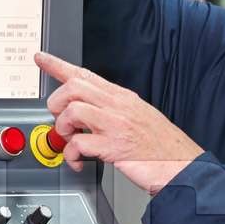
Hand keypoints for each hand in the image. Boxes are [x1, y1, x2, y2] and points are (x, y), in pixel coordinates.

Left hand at [35, 51, 203, 194]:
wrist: (183, 164)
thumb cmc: (161, 145)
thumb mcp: (138, 116)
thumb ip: (113, 109)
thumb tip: (87, 110)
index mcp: (121, 97)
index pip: (85, 74)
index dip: (58, 65)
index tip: (41, 59)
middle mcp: (118, 106)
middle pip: (73, 88)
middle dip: (57, 105)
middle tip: (63, 123)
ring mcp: (116, 125)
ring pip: (72, 111)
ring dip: (64, 130)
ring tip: (72, 143)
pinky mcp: (114, 147)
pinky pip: (78, 144)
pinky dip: (71, 155)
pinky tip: (79, 161)